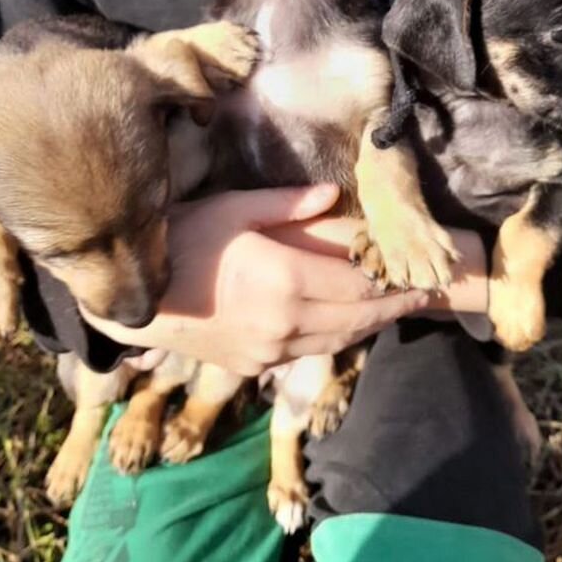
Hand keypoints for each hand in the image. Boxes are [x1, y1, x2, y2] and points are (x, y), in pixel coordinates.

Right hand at [83, 185, 433, 375]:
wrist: (138, 300)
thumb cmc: (183, 241)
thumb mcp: (233, 209)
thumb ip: (288, 204)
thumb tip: (333, 195)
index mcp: (284, 279)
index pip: (358, 285)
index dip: (394, 284)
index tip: (423, 278)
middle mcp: (285, 322)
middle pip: (357, 318)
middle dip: (393, 307)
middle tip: (423, 296)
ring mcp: (269, 350)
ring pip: (337, 341)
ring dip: (369, 326)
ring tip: (394, 310)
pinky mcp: (254, 366)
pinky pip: (309, 354)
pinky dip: (337, 339)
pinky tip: (347, 326)